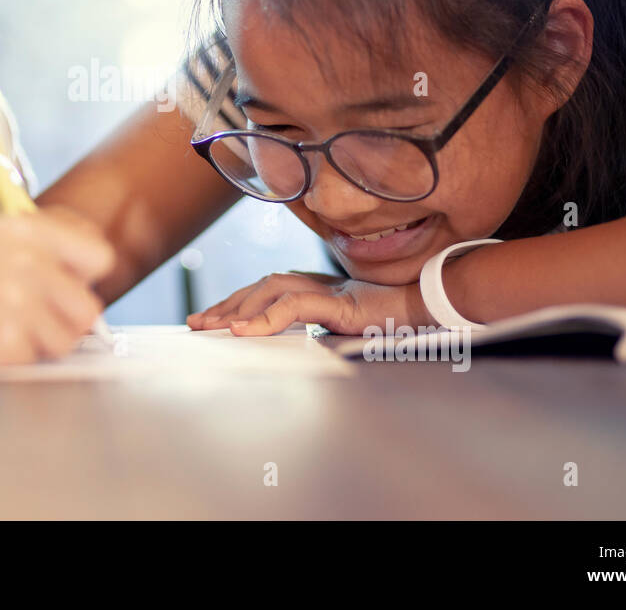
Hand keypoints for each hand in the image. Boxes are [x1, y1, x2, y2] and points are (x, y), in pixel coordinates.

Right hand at [0, 207, 114, 363]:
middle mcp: (29, 262)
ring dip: (38, 346)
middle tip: (26, 321)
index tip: (61, 289)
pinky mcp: (4, 344)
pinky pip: (33, 362)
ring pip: (66, 342)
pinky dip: (9, 361)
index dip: (83, 279)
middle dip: (64, 322)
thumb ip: (36, 242)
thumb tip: (93, 259)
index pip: (99, 257)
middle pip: (89, 309)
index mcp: (27, 230)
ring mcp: (18, 304)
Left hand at [187, 271, 432, 335]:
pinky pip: (294, 307)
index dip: (234, 302)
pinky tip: (244, 330)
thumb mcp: (345, 327)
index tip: (208, 319)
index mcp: (316, 288)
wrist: (428, 307)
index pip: (265, 291)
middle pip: (259, 287)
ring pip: (270, 291)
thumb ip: (318, 328)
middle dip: (225, 304)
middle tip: (197, 324)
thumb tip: (290, 344)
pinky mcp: (339, 301)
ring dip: (238, 308)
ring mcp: (328, 289)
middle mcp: (317, 283)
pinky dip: (265, 318)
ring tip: (214, 327)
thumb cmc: (393, 319)